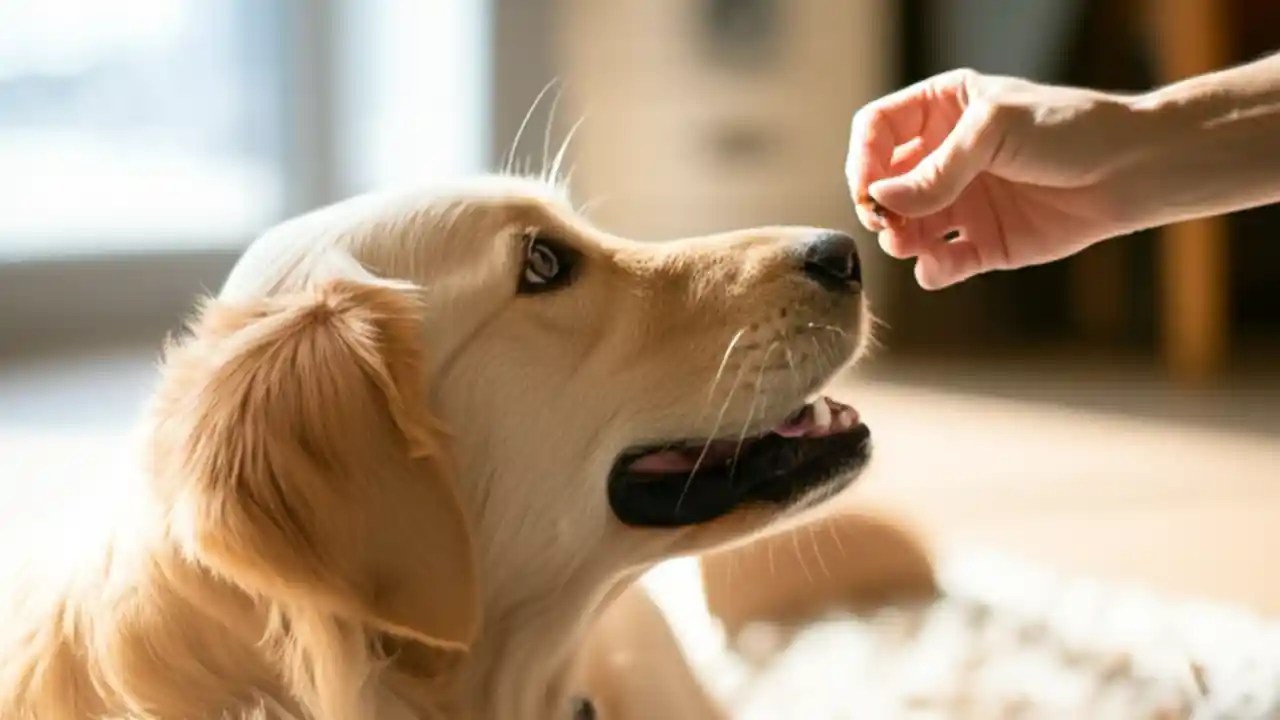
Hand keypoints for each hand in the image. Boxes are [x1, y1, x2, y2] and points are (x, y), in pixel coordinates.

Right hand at [847, 69, 1145, 288]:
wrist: (1131, 170)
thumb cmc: (1068, 130)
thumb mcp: (994, 131)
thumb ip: (936, 170)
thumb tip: (881, 202)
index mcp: (942, 111)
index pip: (878, 130)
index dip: (864, 159)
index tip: (870, 189)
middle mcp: (945, 157)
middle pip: (884, 185)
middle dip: (879, 207)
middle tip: (887, 224)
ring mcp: (962, 202)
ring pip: (908, 228)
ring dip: (901, 240)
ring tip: (910, 246)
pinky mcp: (984, 243)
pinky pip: (942, 263)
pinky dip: (933, 270)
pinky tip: (937, 267)